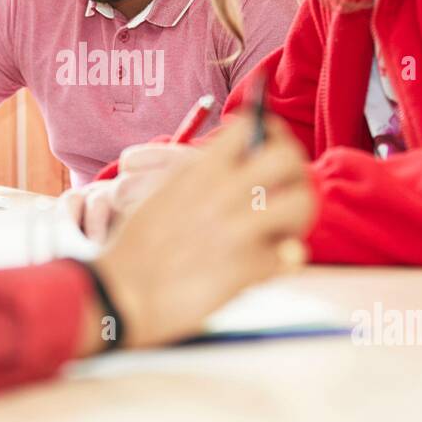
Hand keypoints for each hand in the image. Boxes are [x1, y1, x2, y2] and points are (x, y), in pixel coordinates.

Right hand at [82, 114, 314, 350]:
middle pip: (288, 158)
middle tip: (289, 190)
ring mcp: (237, 230)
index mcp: (198, 171)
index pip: (250, 127)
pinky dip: (285, 261)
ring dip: (298, 217)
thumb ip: (200, 178)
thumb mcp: (163, 196)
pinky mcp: (246, 268)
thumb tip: (237, 168)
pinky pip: (290, 256)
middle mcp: (222, 193)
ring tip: (284, 231)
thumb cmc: (136, 248)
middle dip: (297, 172)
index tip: (272, 145)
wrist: (121, 294)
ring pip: (301, 204)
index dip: (270, 133)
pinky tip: (273, 264)